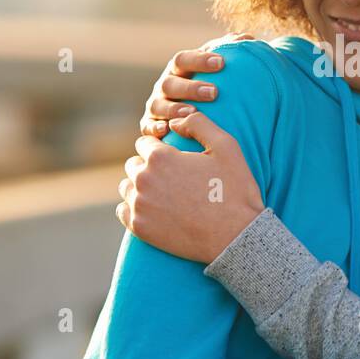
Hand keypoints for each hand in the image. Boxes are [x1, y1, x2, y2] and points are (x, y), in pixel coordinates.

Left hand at [117, 110, 263, 263]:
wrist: (236, 237)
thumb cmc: (233, 189)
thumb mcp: (226, 146)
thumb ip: (198, 123)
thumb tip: (174, 122)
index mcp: (160, 158)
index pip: (144, 143)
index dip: (160, 148)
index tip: (175, 158)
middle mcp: (143, 180)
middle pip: (133, 164)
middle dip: (149, 166)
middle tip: (173, 177)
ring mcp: (140, 206)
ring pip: (127, 187)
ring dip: (140, 186)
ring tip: (164, 194)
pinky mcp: (140, 228)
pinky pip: (124, 211)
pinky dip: (135, 208)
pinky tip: (154, 209)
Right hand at [140, 33, 254, 137]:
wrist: (193, 113)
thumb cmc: (210, 86)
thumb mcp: (217, 69)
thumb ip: (229, 52)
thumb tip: (245, 37)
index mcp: (179, 68)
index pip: (184, 59)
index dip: (200, 60)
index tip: (221, 63)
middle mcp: (164, 85)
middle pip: (171, 83)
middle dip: (191, 88)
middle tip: (214, 92)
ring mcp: (156, 105)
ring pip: (158, 105)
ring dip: (174, 109)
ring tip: (192, 113)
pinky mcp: (149, 125)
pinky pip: (148, 127)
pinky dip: (155, 129)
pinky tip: (166, 130)